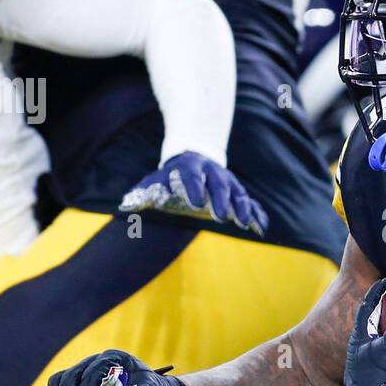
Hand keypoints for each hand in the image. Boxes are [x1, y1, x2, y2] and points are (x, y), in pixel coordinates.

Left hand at [119, 151, 268, 233]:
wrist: (197, 158)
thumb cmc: (172, 176)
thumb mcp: (157, 179)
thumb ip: (143, 191)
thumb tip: (124, 206)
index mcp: (190, 168)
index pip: (192, 176)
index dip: (194, 188)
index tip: (196, 204)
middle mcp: (212, 172)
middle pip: (219, 185)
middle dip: (222, 200)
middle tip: (222, 218)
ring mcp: (228, 182)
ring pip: (239, 193)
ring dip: (243, 207)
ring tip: (245, 223)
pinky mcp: (238, 192)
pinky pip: (251, 202)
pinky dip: (257, 213)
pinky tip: (261, 226)